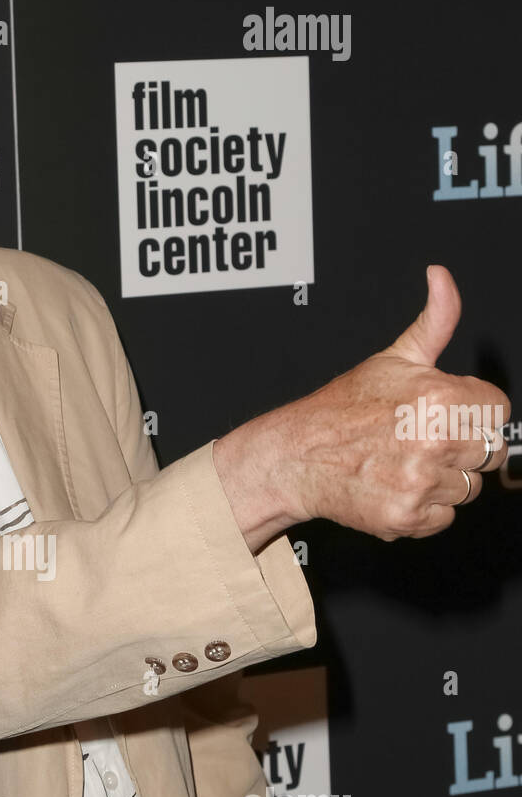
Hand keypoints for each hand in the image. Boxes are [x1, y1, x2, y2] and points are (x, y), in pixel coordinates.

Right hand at [214, 266, 511, 550]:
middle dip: (461, 448)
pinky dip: (424, 509)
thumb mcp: (392, 358)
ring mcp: (420, 483)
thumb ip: (435, 320)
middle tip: (422, 441)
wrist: (296, 457)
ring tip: (406, 464)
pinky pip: (442, 518)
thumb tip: (442, 277)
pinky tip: (397, 488)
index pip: (499, 413)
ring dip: (443, 481)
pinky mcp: (406, 517)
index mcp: (439, 398)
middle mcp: (434, 442)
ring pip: (468, 489)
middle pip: (488, 453)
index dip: (475, 413)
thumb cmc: (342, 409)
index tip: (448, 415)